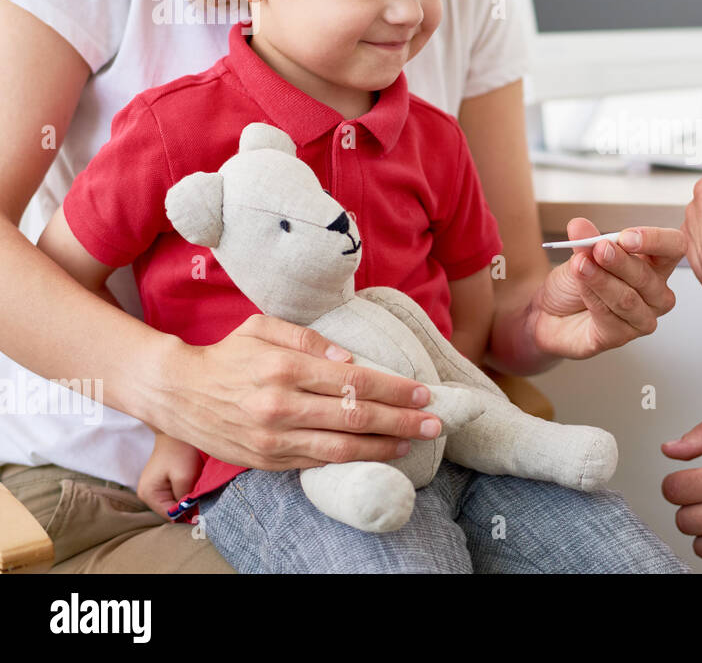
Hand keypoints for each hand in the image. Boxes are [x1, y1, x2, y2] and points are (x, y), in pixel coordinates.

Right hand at [137, 433, 203, 519]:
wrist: (178, 429)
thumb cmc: (180, 450)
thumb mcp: (184, 477)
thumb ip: (184, 499)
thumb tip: (190, 515)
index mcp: (148, 494)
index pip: (170, 515)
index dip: (188, 516)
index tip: (205, 515)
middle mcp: (147, 493)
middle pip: (171, 510)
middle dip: (188, 507)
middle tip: (205, 502)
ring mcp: (154, 487)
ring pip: (175, 501)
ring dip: (188, 498)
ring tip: (201, 491)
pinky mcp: (163, 481)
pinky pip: (176, 492)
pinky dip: (186, 491)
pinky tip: (196, 484)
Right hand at [145, 314, 444, 471]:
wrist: (176, 392)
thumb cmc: (227, 354)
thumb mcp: (263, 327)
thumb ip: (309, 339)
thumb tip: (349, 359)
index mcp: (284, 368)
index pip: (354, 381)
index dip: (394, 389)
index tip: (422, 393)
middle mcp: (281, 405)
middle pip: (355, 416)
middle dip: (402, 420)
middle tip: (435, 421)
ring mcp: (273, 438)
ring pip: (341, 447)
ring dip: (383, 445)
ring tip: (414, 441)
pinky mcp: (266, 460)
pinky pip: (317, 463)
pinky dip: (352, 461)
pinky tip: (376, 453)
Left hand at [529, 218, 684, 359]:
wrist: (550, 311)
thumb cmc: (577, 281)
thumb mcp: (582, 253)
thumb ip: (586, 241)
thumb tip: (580, 226)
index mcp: (655, 263)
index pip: (674, 247)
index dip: (655, 240)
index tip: (627, 237)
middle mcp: (655, 292)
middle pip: (647, 276)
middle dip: (620, 261)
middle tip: (599, 249)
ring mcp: (641, 318)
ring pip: (627, 299)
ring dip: (602, 280)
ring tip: (581, 266)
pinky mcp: (620, 336)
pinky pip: (609, 317)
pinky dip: (592, 298)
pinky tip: (580, 287)